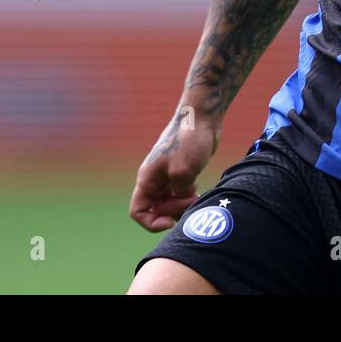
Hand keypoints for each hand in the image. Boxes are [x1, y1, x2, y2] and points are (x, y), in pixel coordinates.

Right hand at [129, 109, 218, 231]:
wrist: (203, 119)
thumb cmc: (189, 141)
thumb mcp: (183, 172)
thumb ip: (179, 195)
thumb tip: (183, 201)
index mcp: (147, 178)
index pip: (138, 211)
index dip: (151, 223)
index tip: (170, 221)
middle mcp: (154, 179)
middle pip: (157, 209)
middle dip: (174, 211)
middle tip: (191, 200)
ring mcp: (167, 176)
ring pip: (170, 203)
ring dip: (183, 205)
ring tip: (197, 194)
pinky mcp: (181, 173)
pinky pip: (180, 194)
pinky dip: (189, 197)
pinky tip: (199, 187)